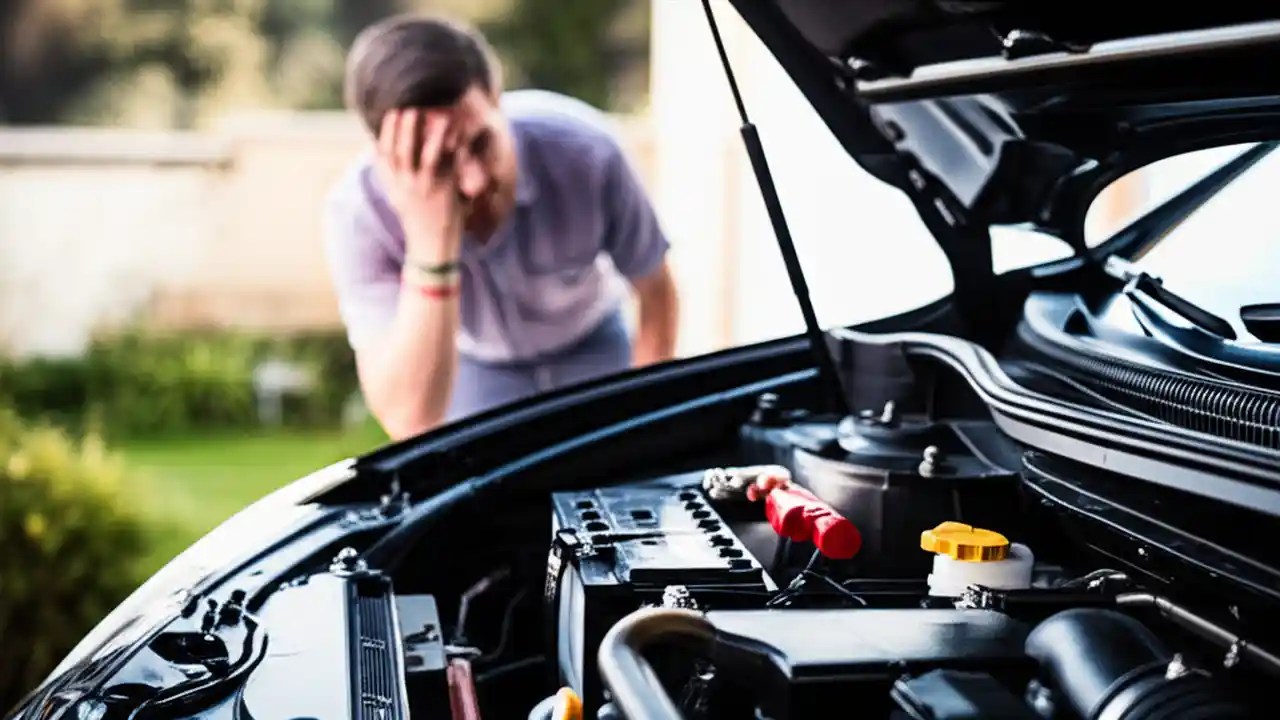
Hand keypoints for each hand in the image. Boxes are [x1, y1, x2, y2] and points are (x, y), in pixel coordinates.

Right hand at [375, 108, 467, 261]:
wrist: (431, 246)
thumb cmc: (418, 218)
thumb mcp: (399, 196)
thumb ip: (394, 175)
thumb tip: (386, 150)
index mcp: (393, 185)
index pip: (383, 155)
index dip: (386, 133)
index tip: (391, 113)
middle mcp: (406, 186)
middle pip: (401, 152)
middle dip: (403, 128)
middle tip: (406, 107)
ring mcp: (425, 189)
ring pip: (427, 156)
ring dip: (432, 134)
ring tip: (436, 115)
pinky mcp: (445, 193)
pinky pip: (449, 166)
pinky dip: (454, 148)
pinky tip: (459, 135)